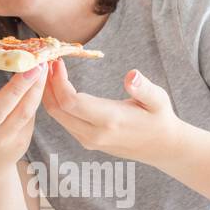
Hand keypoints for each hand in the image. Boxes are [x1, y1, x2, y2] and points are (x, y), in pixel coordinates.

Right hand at [0, 56, 46, 168]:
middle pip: (1, 106)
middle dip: (17, 86)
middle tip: (32, 65)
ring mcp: (3, 137)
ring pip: (22, 112)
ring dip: (35, 89)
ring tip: (43, 69)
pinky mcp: (20, 142)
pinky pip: (31, 118)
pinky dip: (38, 98)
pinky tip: (45, 81)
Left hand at [41, 62, 184, 166]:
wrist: (162, 147)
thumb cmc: (160, 118)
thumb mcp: (158, 100)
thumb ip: (144, 88)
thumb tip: (132, 75)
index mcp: (110, 120)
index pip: (71, 102)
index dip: (58, 81)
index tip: (58, 62)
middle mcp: (95, 134)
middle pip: (57, 110)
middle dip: (47, 85)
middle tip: (48, 63)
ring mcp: (89, 140)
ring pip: (58, 117)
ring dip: (49, 94)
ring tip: (52, 71)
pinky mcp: (87, 141)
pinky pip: (64, 121)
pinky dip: (57, 103)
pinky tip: (60, 87)